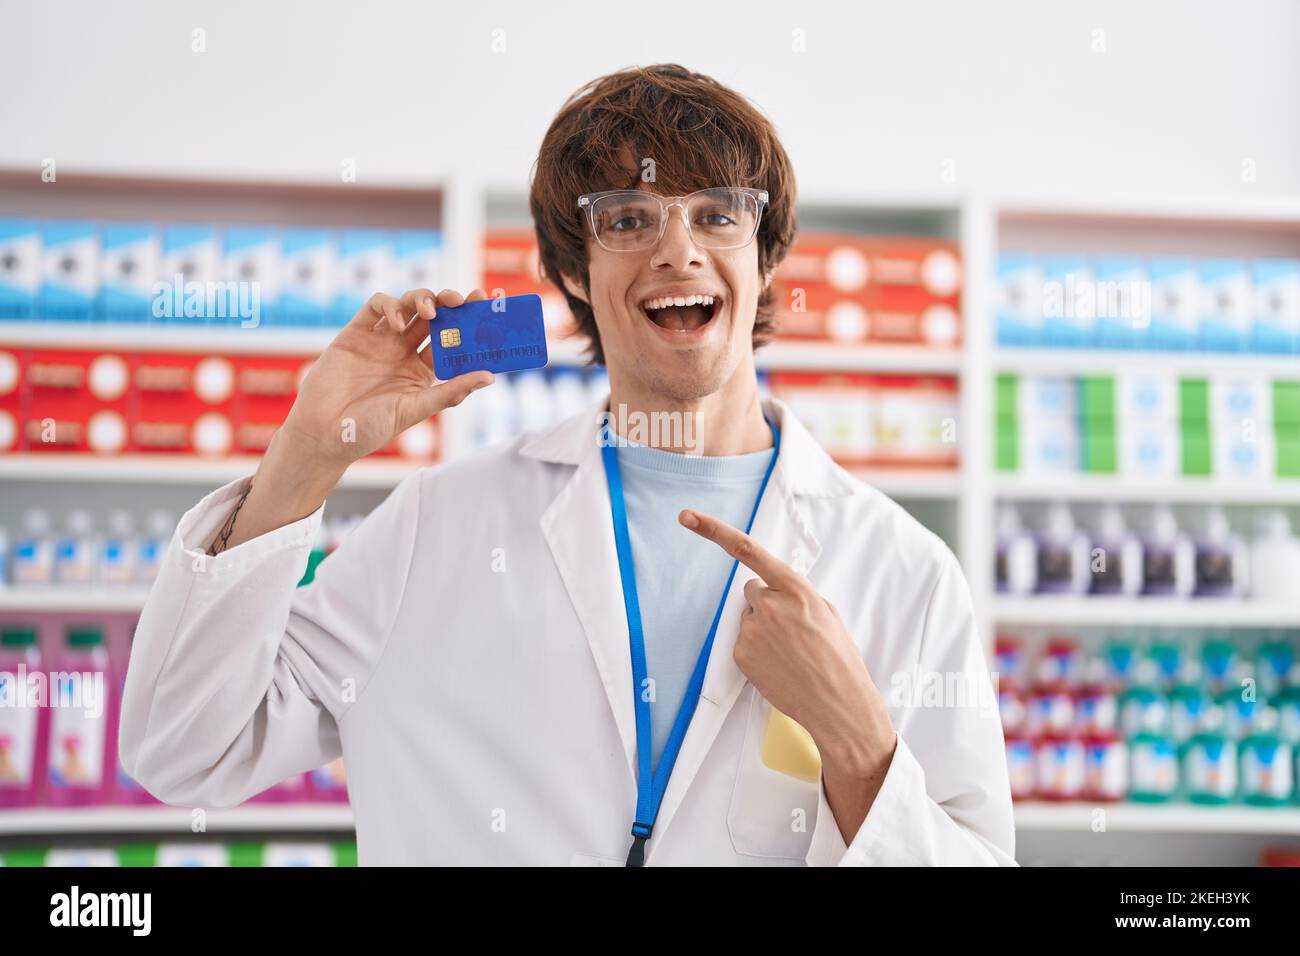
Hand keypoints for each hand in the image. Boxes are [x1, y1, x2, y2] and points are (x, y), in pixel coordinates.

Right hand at [208, 289, 494, 553]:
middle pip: (434, 317)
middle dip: (450, 303)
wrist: (324, 433)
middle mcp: (404, 352)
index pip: (453, 341)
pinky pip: (376, 306)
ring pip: (408, 306)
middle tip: (463, 299)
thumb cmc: (370, 429)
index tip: (485, 309)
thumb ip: (451, 391)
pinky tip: (398, 326)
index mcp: (422, 371)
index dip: (469, 324)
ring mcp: (381, 340)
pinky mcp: (356, 332)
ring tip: (431, 311)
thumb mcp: (416, 410)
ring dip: (423, 299)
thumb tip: (490, 377)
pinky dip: (391, 307)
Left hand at [678, 508, 894, 777]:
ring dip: (763, 628)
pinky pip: (743, 641)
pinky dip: (756, 650)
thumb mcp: (825, 611)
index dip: (713, 530)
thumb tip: (770, 588)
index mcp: (795, 588)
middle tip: (792, 630)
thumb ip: (794, 592)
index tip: (687, 517)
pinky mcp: (741, 654)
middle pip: (752, 590)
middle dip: (766, 603)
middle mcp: (769, 604)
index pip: (747, 550)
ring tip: (789, 652)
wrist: (838, 702)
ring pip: (749, 617)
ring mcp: (752, 630)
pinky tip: (778, 664)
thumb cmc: (837, 657)